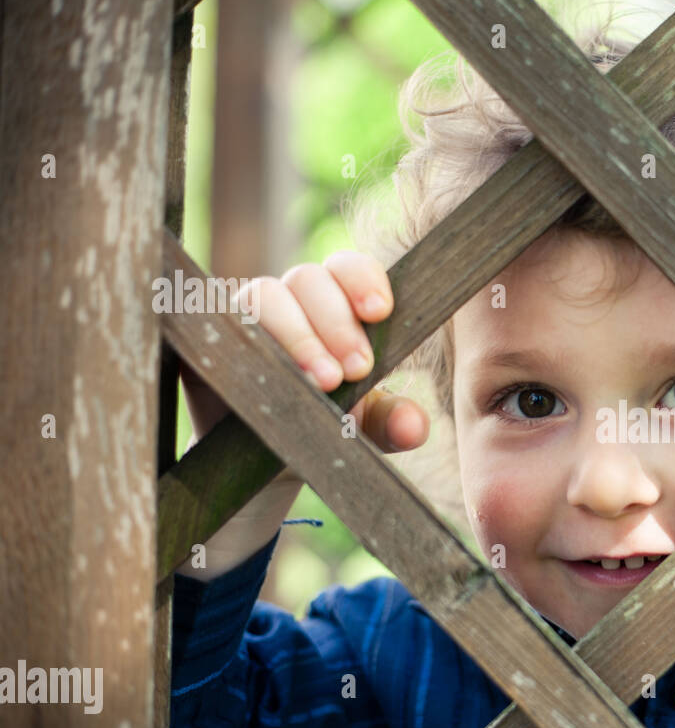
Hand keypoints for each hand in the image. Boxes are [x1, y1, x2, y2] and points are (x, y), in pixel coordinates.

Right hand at [179, 249, 430, 461]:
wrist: (270, 460)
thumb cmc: (326, 426)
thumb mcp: (367, 429)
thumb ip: (394, 422)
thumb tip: (414, 427)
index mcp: (336, 303)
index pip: (347, 267)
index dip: (362, 279)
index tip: (380, 312)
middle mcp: (290, 300)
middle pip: (307, 278)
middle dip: (336, 323)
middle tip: (357, 371)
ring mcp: (244, 315)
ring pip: (263, 294)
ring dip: (296, 335)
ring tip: (323, 382)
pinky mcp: (206, 337)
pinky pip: (212, 321)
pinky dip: (239, 341)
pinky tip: (263, 375)